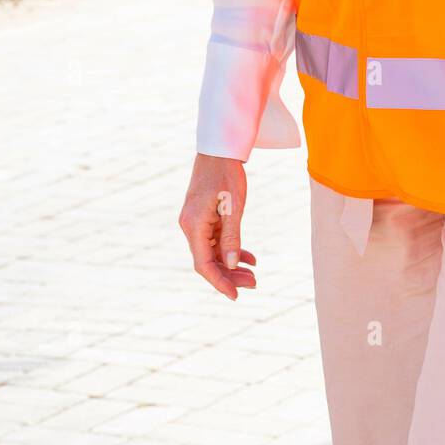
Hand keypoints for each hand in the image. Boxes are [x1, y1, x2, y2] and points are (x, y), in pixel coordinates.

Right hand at [178, 154, 256, 300]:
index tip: (236, 296)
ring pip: (213, 252)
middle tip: (254, 283)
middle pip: (208, 261)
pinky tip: (249, 257)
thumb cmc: (227, 174)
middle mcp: (190, 226)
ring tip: (254, 273)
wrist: (219, 149)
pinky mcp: (203, 217)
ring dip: (232, 263)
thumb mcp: (233, 206)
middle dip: (230, 275)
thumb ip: (231, 237)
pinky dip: (231, 249)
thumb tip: (231, 264)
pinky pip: (215, 240)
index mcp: (193, 225)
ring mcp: (195, 222)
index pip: (204, 264)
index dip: (219, 282)